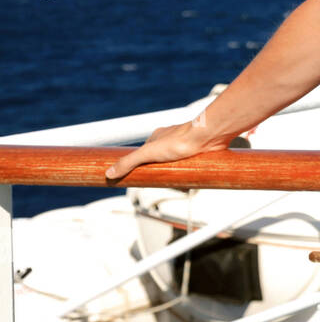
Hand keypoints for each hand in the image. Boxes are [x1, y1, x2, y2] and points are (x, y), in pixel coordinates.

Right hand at [105, 110, 233, 179]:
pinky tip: (192, 181)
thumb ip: (129, 163)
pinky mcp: (200, 151)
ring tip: (180, 185)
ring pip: (178, 163)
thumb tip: (109, 173)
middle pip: (162, 160)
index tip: (140, 178)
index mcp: (157, 137)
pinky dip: (191, 174)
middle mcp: (172, 139)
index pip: (145, 154)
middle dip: (163, 173)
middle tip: (165, 184)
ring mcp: (187, 145)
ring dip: (178, 175)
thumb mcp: (148, 153)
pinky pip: (193, 165)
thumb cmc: (179, 141)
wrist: (208, 136)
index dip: (141, 166)